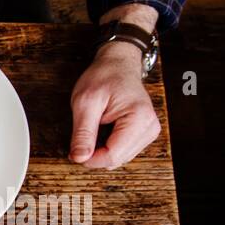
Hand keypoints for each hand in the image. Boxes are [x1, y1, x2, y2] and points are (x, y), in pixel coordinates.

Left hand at [69, 42, 160, 168]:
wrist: (118, 64)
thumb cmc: (103, 77)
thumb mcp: (85, 103)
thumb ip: (82, 133)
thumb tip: (79, 158)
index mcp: (138, 119)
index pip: (112, 156)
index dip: (89, 158)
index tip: (75, 150)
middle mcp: (149, 128)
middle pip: (116, 160)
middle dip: (95, 154)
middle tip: (83, 135)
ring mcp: (149, 131)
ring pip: (118, 159)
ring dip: (101, 150)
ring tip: (96, 127)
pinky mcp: (144, 134)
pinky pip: (121, 151)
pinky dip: (107, 146)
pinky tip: (103, 130)